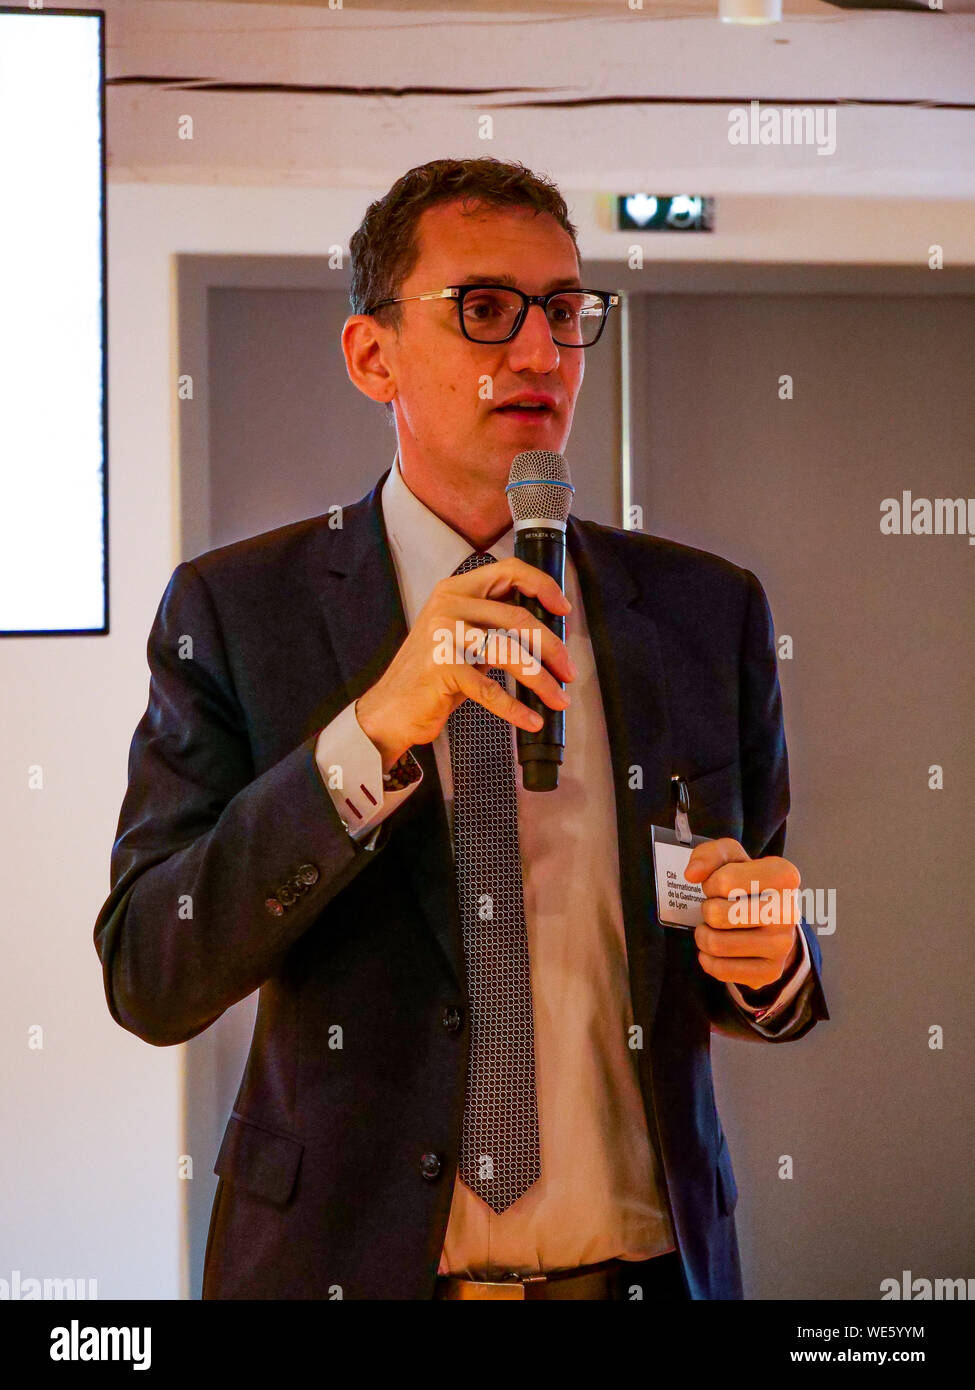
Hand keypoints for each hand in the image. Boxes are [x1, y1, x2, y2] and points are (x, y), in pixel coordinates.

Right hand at [356, 557, 575, 770]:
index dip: (542, 587)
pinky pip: (490, 688)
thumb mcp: (461, 636)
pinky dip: (516, 708)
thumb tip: (545, 632)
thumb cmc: (430, 674)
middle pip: (518, 618)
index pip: (509, 572)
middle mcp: (449, 606)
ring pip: (510, 653)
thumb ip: (493, 625)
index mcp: (456, 590)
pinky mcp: (442, 668)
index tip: (563, 609)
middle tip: (569, 671)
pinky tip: (531, 719)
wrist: (391, 707)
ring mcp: (444, 635)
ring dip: (542, 680)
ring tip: (558, 698)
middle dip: (552, 648)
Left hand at [683, 838, 801, 990]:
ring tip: (713, 928)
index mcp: (784, 876)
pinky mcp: (771, 971)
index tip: (720, 886)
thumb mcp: (730, 857)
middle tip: (716, 908)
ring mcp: (783, 945)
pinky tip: (717, 949)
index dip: (711, 884)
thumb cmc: (746, 883)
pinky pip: (720, 970)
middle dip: (707, 910)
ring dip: (704, 934)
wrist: (772, 918)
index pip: (724, 881)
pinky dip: (708, 959)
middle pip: (716, 914)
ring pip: (716, 944)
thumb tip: (692, 874)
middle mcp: (789, 911)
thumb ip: (708, 855)